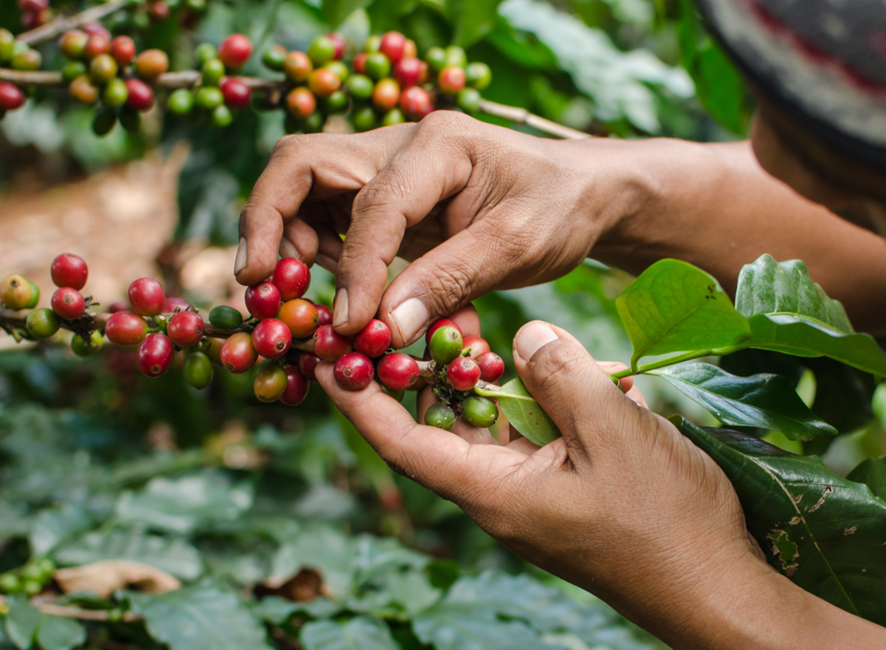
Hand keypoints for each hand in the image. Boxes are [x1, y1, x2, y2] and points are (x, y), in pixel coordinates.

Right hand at [235, 112, 642, 341]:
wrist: (582, 194)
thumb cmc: (560, 209)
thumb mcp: (518, 246)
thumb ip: (450, 281)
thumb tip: (383, 329)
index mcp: (438, 145)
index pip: (372, 203)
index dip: (356, 268)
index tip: (350, 326)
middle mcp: (399, 146)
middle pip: (302, 166)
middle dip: (269, 223)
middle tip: (259, 286)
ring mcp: (388, 169)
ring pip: (305, 191)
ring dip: (288, 242)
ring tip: (293, 298)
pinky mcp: (388, 199)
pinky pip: (332, 221)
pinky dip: (321, 257)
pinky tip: (338, 297)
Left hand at [316, 319, 770, 646]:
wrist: (717, 583)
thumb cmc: (665, 519)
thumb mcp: (612, 432)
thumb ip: (560, 375)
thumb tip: (522, 336)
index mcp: (494, 492)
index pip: (403, 441)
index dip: (361, 398)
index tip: (329, 353)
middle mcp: (502, 495)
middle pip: (440, 428)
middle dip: (421, 374)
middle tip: (408, 316)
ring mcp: (535, 495)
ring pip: (490, 428)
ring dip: (482, 383)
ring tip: (473, 330)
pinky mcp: (566, 490)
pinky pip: (531, 437)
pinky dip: (531, 400)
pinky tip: (551, 368)